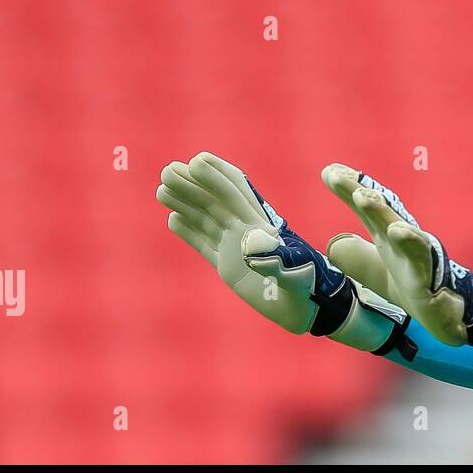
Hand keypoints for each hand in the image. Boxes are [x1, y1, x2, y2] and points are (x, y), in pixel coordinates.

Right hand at [157, 151, 412, 353]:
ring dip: (186, 203)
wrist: (310, 311)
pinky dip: (189, 232)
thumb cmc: (308, 291)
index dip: (218, 176)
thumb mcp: (296, 276)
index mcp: (262, 228)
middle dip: (193, 185)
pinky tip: (173, 219)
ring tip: (162, 188)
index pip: (237, 195)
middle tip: (167, 170)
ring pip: (206, 220)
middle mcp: (247, 234)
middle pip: (216, 202)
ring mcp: (237, 249)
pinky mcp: (230, 268)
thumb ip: (277, 260)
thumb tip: (252, 243)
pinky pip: (205, 245)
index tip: (197, 161)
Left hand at [323, 165, 472, 357]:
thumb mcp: (377, 269)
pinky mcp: (427, 271)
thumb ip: (357, 256)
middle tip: (336, 175)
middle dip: (358, 189)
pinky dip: (409, 240)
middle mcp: (402, 236)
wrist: (444, 310)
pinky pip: (419, 253)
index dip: (349, 190)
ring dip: (380, 209)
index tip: (329, 171)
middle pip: (378, 209)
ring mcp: (416, 250)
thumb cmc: (413, 283)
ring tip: (362, 195)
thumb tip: (332, 244)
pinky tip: (397, 231)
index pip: (366, 208)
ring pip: (398, 225)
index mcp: (388, 235)